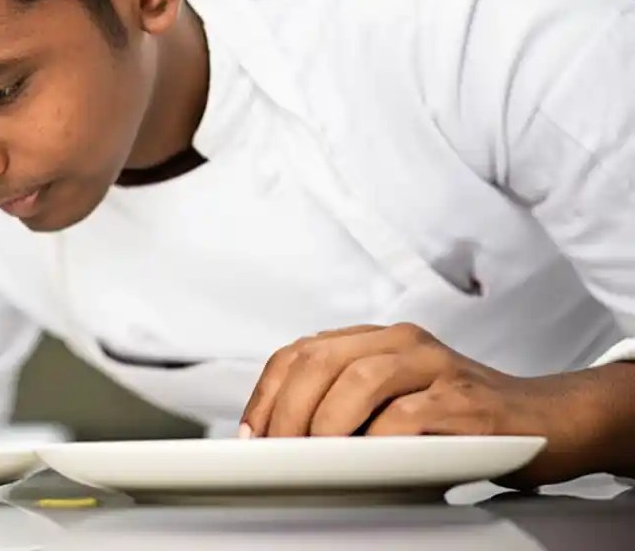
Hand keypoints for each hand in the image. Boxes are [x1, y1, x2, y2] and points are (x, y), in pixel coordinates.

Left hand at [239, 323, 615, 487]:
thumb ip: (345, 405)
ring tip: (312, 456)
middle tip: (276, 451)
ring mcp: (437, 367)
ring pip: (359, 379)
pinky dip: (376, 441)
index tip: (252, 434)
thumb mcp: (395, 401)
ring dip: (324, 424)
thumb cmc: (462, 417)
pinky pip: (407, 416)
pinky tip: (365, 462)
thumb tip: (280, 438)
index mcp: (378, 339)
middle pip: (320, 360)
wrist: (549, 420)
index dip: (267, 393)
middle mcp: (404, 343)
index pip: (300, 352)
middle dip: (287, 410)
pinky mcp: (466, 401)